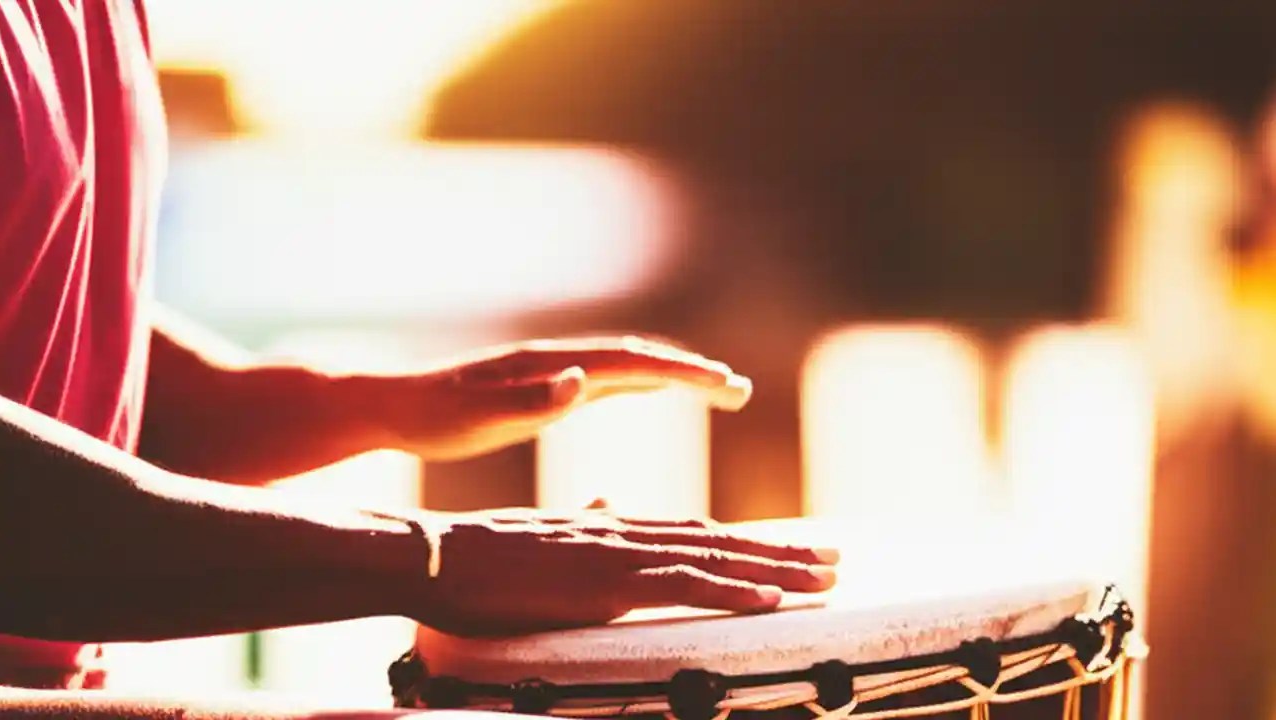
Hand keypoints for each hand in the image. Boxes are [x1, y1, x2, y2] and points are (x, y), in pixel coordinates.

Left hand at [378, 336, 752, 460]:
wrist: (393, 406)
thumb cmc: (431, 416)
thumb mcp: (474, 416)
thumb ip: (527, 400)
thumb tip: (583, 381)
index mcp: (551, 364)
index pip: (629, 362)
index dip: (680, 372)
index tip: (723, 384)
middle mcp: (560, 362)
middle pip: (640, 361)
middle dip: (693, 373)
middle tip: (741, 391)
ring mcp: (554, 373)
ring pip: (629, 370)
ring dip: (676, 377)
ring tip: (720, 390)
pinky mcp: (545, 389)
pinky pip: (608, 384)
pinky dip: (645, 385)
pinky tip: (657, 392)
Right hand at [408, 506, 839, 636]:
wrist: (437, 552)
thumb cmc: (480, 557)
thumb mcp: (543, 537)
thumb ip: (584, 524)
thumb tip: (607, 506)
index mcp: (615, 528)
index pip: (698, 532)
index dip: (749, 542)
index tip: (790, 549)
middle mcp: (629, 533)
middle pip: (723, 541)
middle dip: (784, 552)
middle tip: (838, 560)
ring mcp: (620, 556)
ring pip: (716, 559)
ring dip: (778, 569)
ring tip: (827, 579)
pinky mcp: (606, 582)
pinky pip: (683, 587)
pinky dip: (732, 592)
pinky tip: (772, 601)